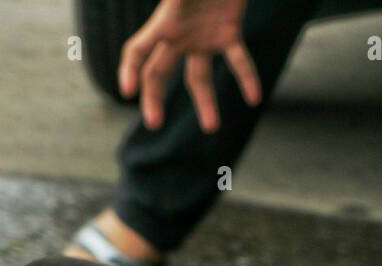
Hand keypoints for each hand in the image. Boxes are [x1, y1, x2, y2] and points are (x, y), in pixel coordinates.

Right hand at [118, 0, 260, 132]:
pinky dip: (247, 78)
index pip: (138, 51)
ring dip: (205, 103)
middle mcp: (180, 35)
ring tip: (212, 128)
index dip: (129, 69)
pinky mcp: (229, 33)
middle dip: (153, 98)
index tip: (126, 91)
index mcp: (165, 21)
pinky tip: (254, 98)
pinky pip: (238, 61)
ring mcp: (203, 37)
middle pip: (159, 72)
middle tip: (154, 124)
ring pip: (198, 78)